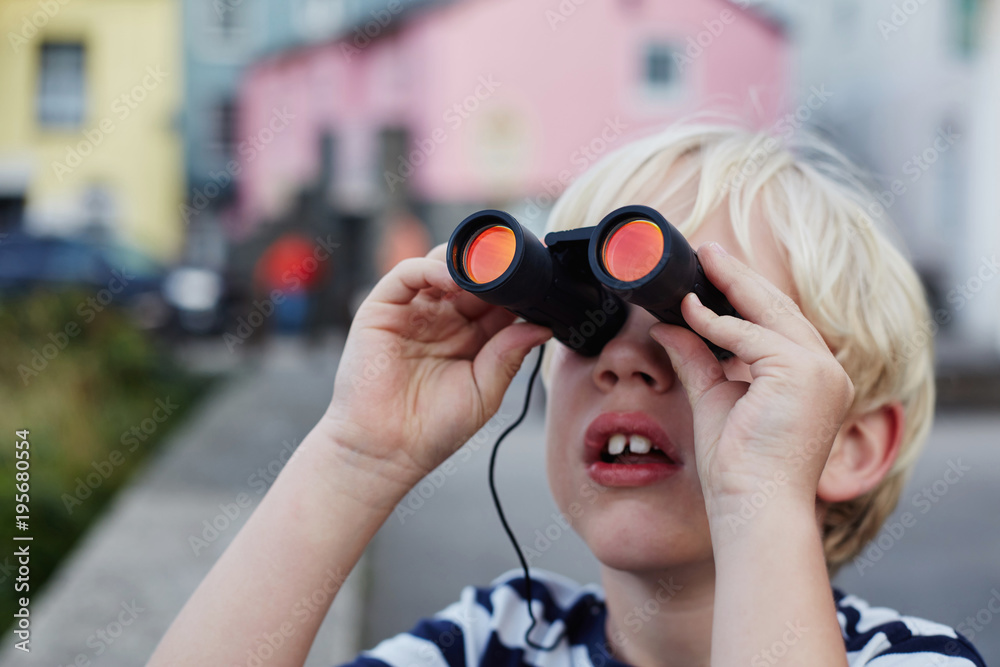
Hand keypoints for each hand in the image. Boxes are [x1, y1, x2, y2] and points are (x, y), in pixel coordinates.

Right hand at [321, 244, 552, 497]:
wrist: (385, 452)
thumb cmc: (432, 430)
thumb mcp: (484, 393)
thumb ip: (508, 356)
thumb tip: (542, 328)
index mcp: (471, 337)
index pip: (498, 300)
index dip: (516, 289)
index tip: (538, 283)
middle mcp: (443, 319)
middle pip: (473, 278)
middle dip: (492, 271)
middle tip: (512, 270)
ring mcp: (413, 312)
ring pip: (441, 266)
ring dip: (464, 265)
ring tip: (483, 275)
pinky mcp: (382, 308)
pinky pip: (408, 274)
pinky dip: (431, 268)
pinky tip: (452, 279)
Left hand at [648, 242, 854, 514]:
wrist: (753, 507)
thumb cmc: (738, 468)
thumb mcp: (714, 399)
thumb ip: (697, 360)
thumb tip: (668, 327)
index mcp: (811, 379)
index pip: (777, 324)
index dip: (745, 294)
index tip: (713, 272)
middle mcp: (826, 371)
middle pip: (778, 309)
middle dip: (739, 277)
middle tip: (707, 250)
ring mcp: (819, 371)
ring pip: (770, 313)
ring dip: (732, 285)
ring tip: (703, 260)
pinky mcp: (803, 374)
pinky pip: (752, 335)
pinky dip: (718, 322)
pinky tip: (690, 311)